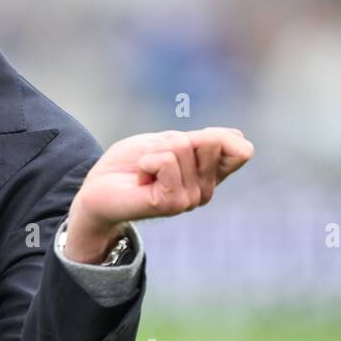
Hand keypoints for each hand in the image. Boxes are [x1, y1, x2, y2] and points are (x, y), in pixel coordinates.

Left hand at [63, 127, 254, 261]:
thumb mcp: (171, 141)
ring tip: (145, 170)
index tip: (180, 145)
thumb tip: (243, 141)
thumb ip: (206, 140)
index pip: (240, 149)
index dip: (214, 136)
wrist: (97, 188)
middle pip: (210, 141)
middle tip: (156, 159)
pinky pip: (166, 161)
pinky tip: (140, 178)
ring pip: (183, 148)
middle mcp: (205, 191)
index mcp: (210, 175)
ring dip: (155, 151)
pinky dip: (147, 160)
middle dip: (176, 140)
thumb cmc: (131, 164)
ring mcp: (191, 199)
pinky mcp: (172, 203)